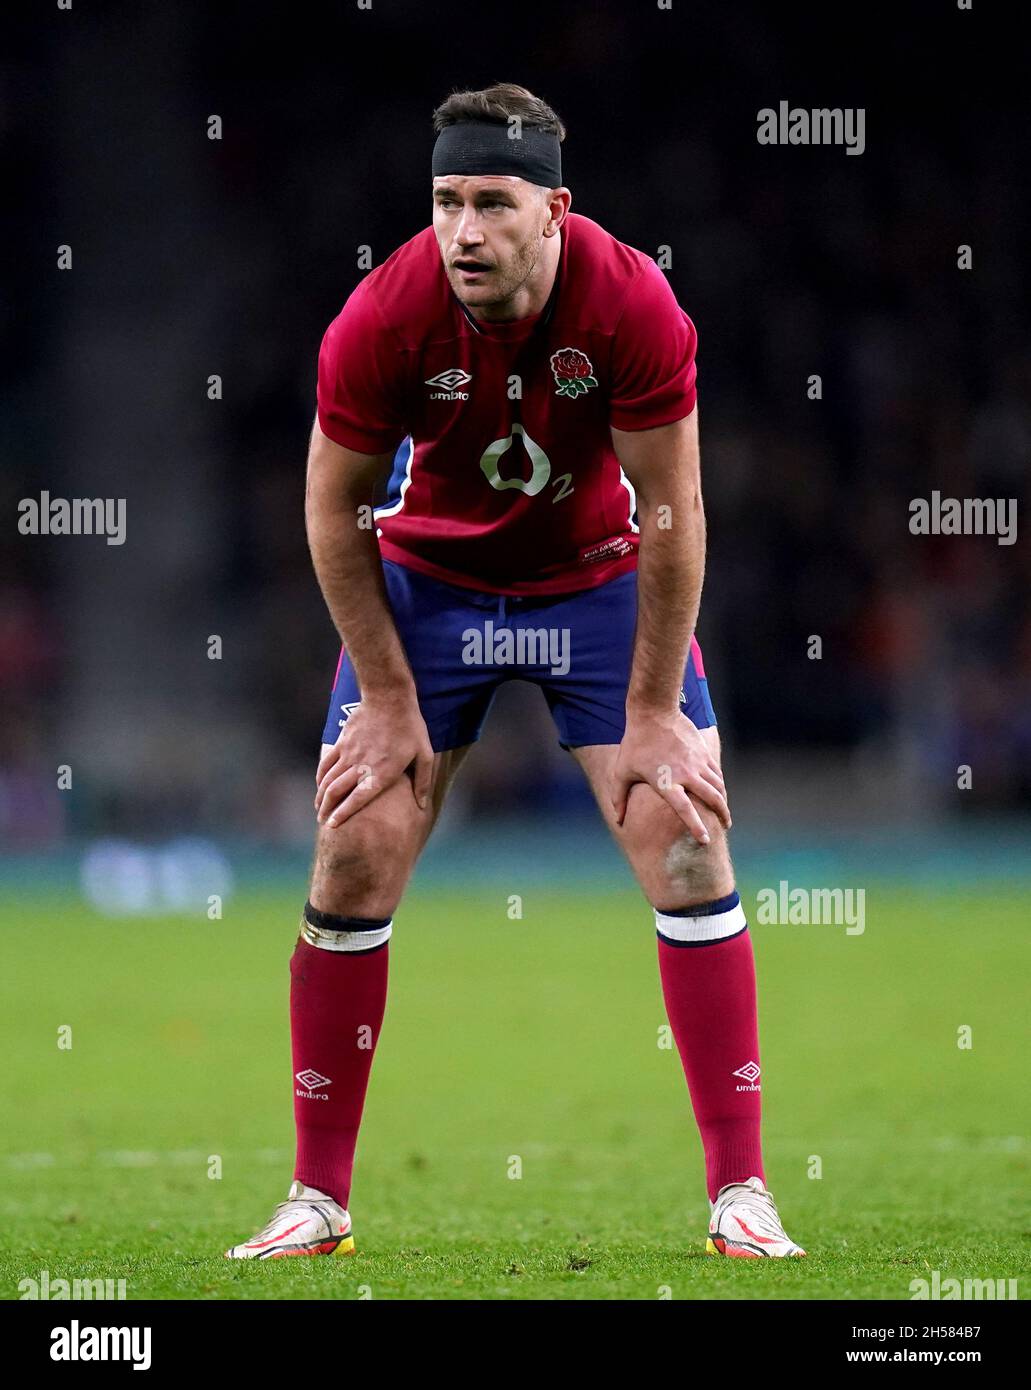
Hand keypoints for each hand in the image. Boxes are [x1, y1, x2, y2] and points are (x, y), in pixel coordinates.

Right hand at [315, 692, 432, 826]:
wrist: (389, 697)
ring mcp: (348, 754)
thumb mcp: (424, 754)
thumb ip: (422, 782)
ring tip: (319, 808)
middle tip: (323, 822)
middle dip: (327, 810)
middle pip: (337, 793)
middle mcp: (361, 766)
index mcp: (381, 773)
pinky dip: (320, 777)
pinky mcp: (341, 742)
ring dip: (321, 796)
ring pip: (328, 780)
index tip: (332, 826)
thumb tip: (422, 805)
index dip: (342, 815)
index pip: (357, 800)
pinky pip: (326, 763)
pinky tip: (319, 786)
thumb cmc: (410, 727)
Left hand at [611, 711, 730, 844]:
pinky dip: (720, 785)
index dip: (696, 826)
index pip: (685, 810)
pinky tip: (720, 792)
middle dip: (722, 815)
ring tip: (725, 812)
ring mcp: (697, 762)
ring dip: (724, 801)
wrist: (654, 712)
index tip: (705, 840)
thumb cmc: (635, 743)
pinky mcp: (703, 752)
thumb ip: (619, 798)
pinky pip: (717, 773)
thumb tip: (618, 820)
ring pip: (718, 786)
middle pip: (712, 799)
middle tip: (725, 826)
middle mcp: (686, 774)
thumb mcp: (622, 771)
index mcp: (666, 782)